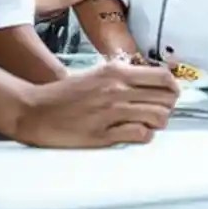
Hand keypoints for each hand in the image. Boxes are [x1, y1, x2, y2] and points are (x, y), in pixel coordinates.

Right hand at [11, 61, 177, 147]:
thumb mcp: (98, 75)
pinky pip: (140, 135)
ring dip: (157, 123)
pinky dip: (144, 136)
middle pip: (166, 98)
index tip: (170, 95)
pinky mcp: (103, 134)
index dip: (173, 87)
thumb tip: (154, 82)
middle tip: (158, 111)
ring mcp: (111, 112)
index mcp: (116, 72)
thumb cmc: (65, 94)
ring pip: (159, 117)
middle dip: (168, 107)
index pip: (163, 76)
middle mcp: (117, 89)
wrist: (34, 110)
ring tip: (147, 124)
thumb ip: (124, 77)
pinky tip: (134, 133)